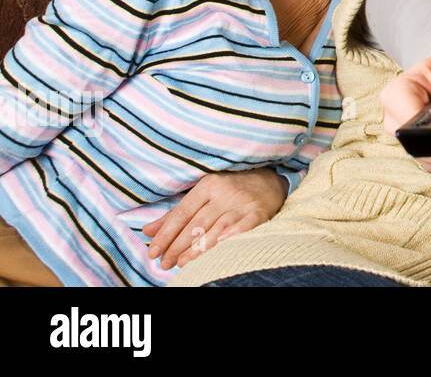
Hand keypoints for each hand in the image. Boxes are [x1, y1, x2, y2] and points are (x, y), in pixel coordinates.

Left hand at [142, 168, 286, 269]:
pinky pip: (243, 227)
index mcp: (208, 185)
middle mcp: (224, 193)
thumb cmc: (230, 189)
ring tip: (181, 263)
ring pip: (216, 228)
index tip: (153, 252)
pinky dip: (231, 236)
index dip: (165, 234)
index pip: (181, 213)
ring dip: (198, 248)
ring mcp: (242, 203)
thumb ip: (176, 214)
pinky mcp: (258, 213)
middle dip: (177, 246)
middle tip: (164, 264)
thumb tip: (147, 231)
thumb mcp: (203, 194)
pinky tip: (219, 246)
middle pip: (196, 223)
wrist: (271, 181)